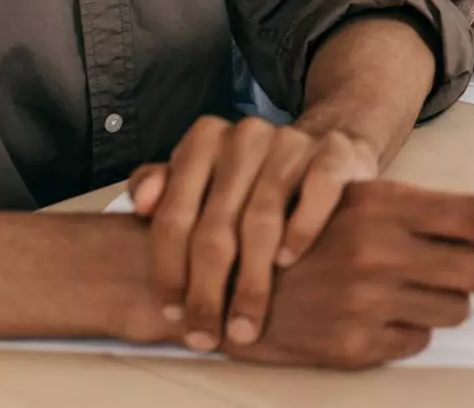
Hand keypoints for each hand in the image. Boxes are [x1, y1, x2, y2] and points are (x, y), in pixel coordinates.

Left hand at [126, 114, 379, 352]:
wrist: (327, 149)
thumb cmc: (254, 176)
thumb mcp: (202, 177)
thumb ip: (162, 188)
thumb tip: (140, 206)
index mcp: (204, 140)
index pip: (174, 215)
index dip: (169, 271)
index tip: (173, 314)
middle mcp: (245, 136)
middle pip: (215, 227)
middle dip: (207, 291)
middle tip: (207, 336)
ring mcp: (291, 143)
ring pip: (261, 221)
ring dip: (250, 283)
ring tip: (244, 325)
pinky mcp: (333, 154)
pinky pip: (315, 195)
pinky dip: (299, 232)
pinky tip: (287, 262)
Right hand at [238, 180, 473, 368]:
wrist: (232, 283)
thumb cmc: (303, 235)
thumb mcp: (356, 201)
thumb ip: (420, 213)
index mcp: (385, 204)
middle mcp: (381, 250)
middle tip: (451, 267)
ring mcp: (369, 301)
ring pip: (455, 311)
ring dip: (442, 303)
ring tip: (401, 289)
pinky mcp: (356, 345)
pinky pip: (418, 343)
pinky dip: (408, 331)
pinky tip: (375, 314)